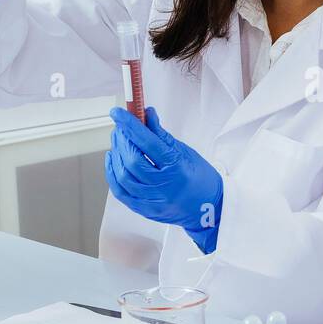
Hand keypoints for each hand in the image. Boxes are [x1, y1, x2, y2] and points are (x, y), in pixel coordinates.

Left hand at [104, 106, 223, 253]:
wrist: (209, 209)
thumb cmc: (200, 178)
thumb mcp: (185, 152)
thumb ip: (161, 135)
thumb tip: (146, 114)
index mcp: (177, 169)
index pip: (148, 143)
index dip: (131, 126)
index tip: (118, 113)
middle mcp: (164, 187)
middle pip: (132, 161)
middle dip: (122, 140)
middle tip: (121, 128)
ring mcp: (153, 202)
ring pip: (123, 177)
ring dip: (116, 155)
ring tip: (118, 142)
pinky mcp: (145, 211)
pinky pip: (121, 193)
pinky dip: (112, 174)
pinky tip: (114, 160)